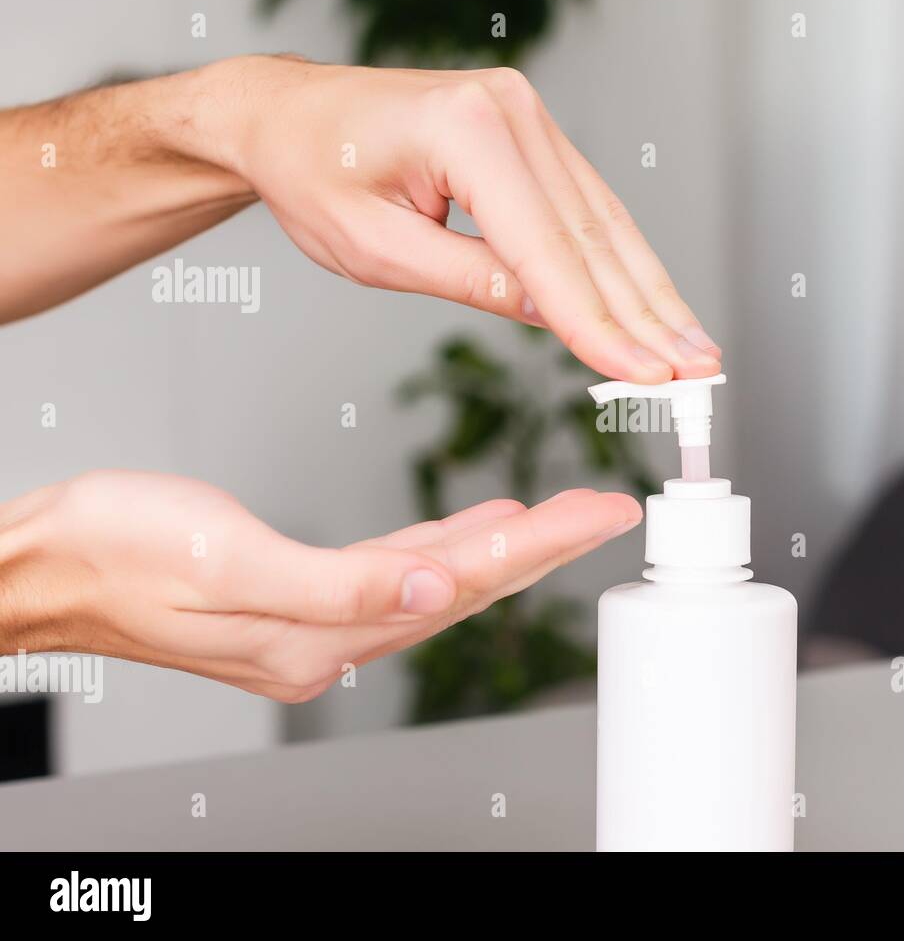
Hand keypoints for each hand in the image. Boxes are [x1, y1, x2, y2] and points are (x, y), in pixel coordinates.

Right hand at [0, 470, 639, 701]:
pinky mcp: (297, 595)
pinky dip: (442, 546)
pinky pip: (395, 570)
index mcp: (321, 632)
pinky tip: (470, 527)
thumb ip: (338, 584)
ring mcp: (315, 618)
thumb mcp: (227, 560)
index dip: (539, 546)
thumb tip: (431, 595)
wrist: (42, 562)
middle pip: (463, 585)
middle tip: (606, 511)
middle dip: (542, 547)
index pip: (460, 585)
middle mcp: (330, 634)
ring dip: (501, 546)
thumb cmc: (116, 551)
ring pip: (436, 578)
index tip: (600, 515)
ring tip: (559, 515)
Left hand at [205, 55, 720, 382]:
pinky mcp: (531, 138)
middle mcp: (511, 112)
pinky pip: (588, 210)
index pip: (548, 250)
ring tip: (694, 350)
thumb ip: (471, 280)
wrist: (287, 116)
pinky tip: (656, 304)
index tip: (644, 376)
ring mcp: (528, 119)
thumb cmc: (313, 171)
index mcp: (466, 130)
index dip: (600, 324)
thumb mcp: (376, 247)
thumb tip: (550, 316)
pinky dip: (623, 265)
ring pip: (606, 225)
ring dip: (653, 294)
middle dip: (650, 315)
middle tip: (697, 374)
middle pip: (595, 235)